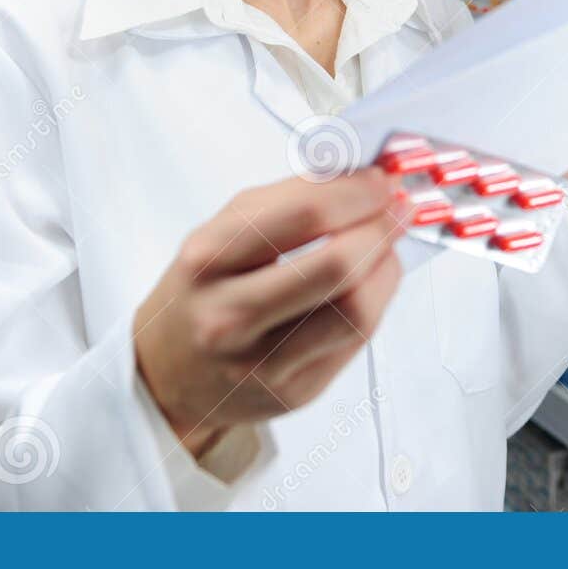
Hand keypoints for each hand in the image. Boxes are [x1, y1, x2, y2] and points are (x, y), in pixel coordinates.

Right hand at [133, 168, 404, 458]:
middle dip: (381, 228)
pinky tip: (372, 280)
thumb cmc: (204, 289)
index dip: (356, 193)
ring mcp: (262, 362)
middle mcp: (230, 315)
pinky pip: (357, 341)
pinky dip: (377, 300)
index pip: (303, 215)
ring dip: (387, 267)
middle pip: (337, 266)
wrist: (170, 372)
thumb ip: (289, 200)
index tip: (382, 179)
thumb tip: (360, 176)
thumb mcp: (224, 230)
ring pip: (357, 311)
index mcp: (208, 260)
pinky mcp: (294, 392)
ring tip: (387, 244)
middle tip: (397, 208)